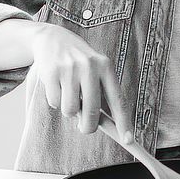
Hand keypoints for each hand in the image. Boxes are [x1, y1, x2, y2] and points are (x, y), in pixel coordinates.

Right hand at [29, 23, 131, 140]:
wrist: (53, 39)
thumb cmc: (80, 63)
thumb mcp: (96, 71)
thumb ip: (101, 95)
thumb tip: (109, 125)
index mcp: (106, 67)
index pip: (118, 99)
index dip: (124, 121)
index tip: (128, 139)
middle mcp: (90, 66)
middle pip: (92, 111)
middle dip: (89, 126)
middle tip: (85, 128)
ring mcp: (70, 69)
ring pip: (71, 110)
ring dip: (69, 111)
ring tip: (69, 95)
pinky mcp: (51, 73)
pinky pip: (55, 103)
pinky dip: (55, 101)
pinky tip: (57, 86)